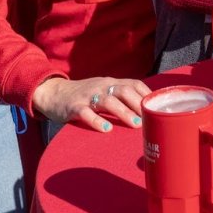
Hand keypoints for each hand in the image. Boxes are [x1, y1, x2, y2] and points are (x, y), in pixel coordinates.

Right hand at [31, 76, 149, 132]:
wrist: (53, 93)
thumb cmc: (84, 95)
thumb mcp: (103, 90)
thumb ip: (120, 97)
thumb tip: (145, 111)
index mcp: (111, 83)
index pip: (133, 84)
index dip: (147, 94)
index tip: (158, 107)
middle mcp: (101, 86)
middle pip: (123, 90)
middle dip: (138, 104)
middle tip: (150, 118)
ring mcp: (88, 96)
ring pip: (108, 101)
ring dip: (123, 112)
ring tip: (135, 124)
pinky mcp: (74, 107)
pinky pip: (86, 113)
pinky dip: (96, 121)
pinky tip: (106, 129)